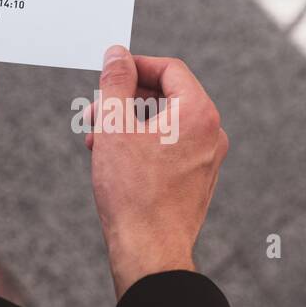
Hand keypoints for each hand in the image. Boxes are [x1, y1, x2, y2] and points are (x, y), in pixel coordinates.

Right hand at [88, 46, 228, 298]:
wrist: (150, 252)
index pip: (169, 69)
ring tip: (97, 140)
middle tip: (94, 112)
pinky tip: (114, 160)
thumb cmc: (133, 194)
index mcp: (199, 114)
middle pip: (167, 96)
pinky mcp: (197, 180)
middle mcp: (211, 134)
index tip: (109, 72)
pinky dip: (142, 145)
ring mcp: (207, 159)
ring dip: (129, 124)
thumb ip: (116, 83)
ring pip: (165, 124)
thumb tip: (117, 55)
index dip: (135, 65)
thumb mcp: (115, 127)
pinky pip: (170, 148)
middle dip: (126, 100)